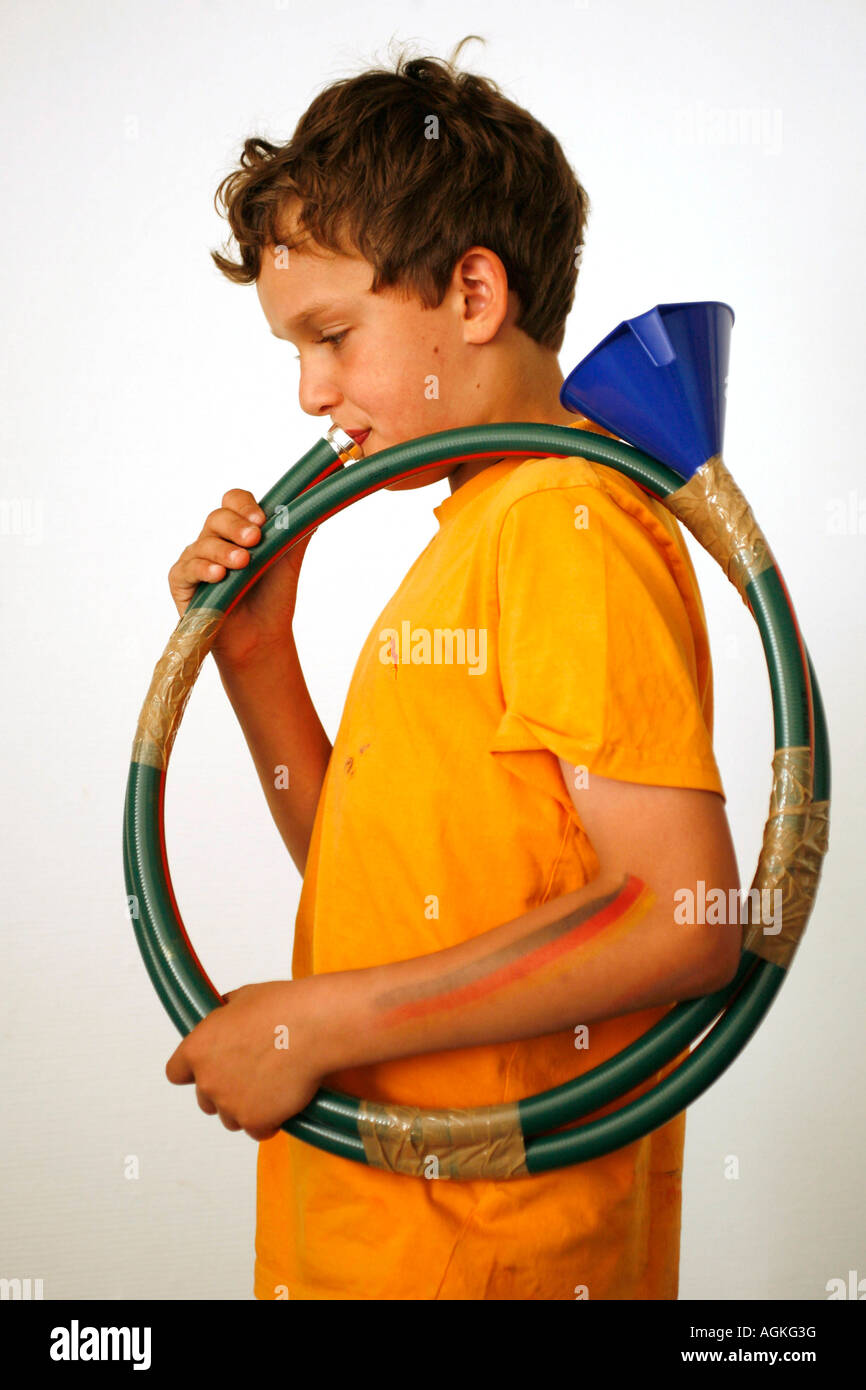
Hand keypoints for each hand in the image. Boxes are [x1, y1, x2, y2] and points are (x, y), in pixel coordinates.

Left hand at [164, 977, 339, 1140]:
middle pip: (205, 1100)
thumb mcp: (242, 998)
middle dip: (225, 1091)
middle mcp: (207, 1080)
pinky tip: (281, 1102)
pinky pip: (257, 1131)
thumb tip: (227, 1017)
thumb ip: (225, 1017)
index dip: (193, 1071)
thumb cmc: (283, 1008)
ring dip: (246, 1108)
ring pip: (231, 1118)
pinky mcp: (255, 1120)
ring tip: (271, 1086)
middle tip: (251, 1075)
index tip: (209, 1068)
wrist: (314, 1027)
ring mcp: (230, 1104)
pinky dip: (268, 1122)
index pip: (176, 1073)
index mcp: (197, 1049)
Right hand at [168, 485, 329, 667]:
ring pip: (203, 543)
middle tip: (255, 539)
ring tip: (243, 563)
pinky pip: (187, 569)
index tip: (261, 520)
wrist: (262, 637)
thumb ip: (297, 532)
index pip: (233, 501)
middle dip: (236, 526)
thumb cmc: (272, 599)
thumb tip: (316, 505)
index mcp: (237, 529)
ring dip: (224, 551)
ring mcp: (196, 560)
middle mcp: (215, 540)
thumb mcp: (289, 561)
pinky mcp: (182, 583)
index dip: (244, 506)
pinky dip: (203, 569)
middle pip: (217, 517)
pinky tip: (219, 576)